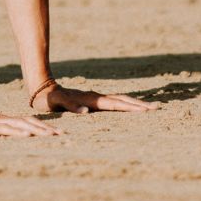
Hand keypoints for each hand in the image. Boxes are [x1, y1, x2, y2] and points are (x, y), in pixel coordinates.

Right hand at [0, 104, 60, 137]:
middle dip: (46, 129)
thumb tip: (9, 139)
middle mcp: (2, 119)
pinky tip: (27, 135)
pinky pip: (4, 129)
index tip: (57, 134)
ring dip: (37, 130)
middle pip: (28, 123)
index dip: (43, 127)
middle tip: (63, 135)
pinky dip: (17, 131)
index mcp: (2, 121)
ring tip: (51, 136)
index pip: (27, 123)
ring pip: (20, 125)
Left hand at [30, 81, 154, 114]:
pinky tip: (130, 108)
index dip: (131, 108)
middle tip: (156, 108)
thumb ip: (71, 107)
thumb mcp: (57, 103)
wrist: (43, 88)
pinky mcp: (94, 100)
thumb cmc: (48, 99)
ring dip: (134, 104)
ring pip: (120, 100)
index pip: (115, 105)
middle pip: (122, 100)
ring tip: (150, 108)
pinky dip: (125, 105)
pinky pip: (114, 102)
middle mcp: (96, 98)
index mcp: (91, 100)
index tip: (146, 110)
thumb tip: (86, 112)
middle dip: (139, 105)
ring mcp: (96, 98)